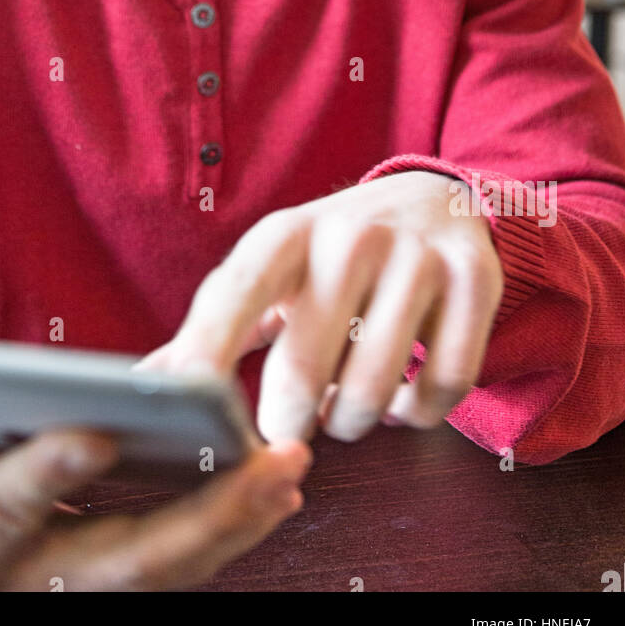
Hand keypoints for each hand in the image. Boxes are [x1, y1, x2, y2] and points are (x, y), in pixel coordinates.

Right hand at [0, 389, 310, 591]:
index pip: (2, 513)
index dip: (44, 476)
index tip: (98, 432)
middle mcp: (23, 590)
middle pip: (119, 563)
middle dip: (201, 520)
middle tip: (271, 467)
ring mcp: (67, 603)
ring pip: (163, 579)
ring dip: (234, 529)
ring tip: (291, 474)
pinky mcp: (98, 600)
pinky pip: (171, 579)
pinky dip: (224, 540)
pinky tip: (271, 498)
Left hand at [138, 170, 503, 443]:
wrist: (435, 197)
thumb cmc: (333, 252)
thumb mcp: (272, 270)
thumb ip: (212, 328)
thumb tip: (148, 385)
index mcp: (285, 233)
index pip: (235, 293)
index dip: (206, 352)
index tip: (187, 410)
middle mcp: (350, 236)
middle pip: (302, 371)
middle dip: (289, 424)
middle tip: (292, 427)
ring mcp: (417, 256)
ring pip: (372, 394)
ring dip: (354, 421)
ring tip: (347, 403)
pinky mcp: (476, 280)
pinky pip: (442, 389)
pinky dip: (418, 413)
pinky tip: (404, 393)